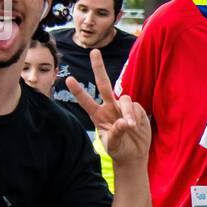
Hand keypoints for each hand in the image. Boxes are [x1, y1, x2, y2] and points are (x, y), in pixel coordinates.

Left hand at [67, 49, 150, 164]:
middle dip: (99, 68)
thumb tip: (124, 122)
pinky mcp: (137, 110)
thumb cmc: (119, 149)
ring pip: (125, 100)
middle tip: (94, 52)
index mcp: (98, 115)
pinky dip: (136, 116)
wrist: (134, 155)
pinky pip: (136, 107)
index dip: (78, 91)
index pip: (86, 101)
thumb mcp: (113, 145)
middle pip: (103, 84)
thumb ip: (116, 133)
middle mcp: (109, 107)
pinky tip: (136, 126)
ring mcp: (123, 107)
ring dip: (127, 112)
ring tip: (130, 127)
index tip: (69, 79)